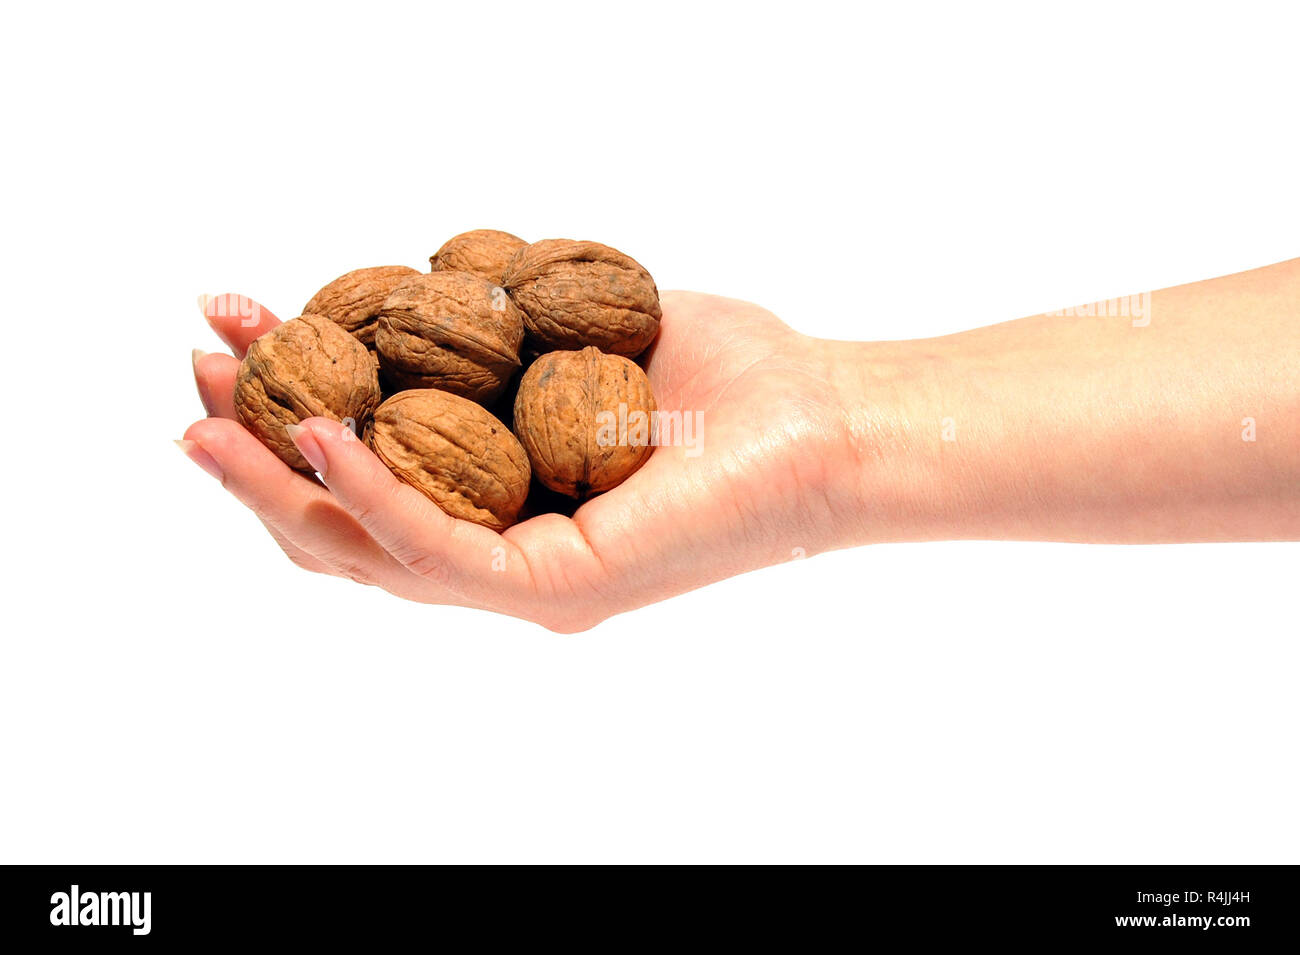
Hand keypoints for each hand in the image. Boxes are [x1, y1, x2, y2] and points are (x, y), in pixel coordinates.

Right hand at [182, 291, 861, 630]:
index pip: (370, 471)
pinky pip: (437, 551)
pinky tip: (317, 436)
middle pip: (345, 524)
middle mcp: (503, 550)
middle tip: (193, 383)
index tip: (237, 331)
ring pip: (368, 554)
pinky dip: (368, 493)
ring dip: (278, 486)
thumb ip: (499, 324)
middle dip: (256, 454)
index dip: (288, 409)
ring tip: (210, 420)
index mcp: (503, 500)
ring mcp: (527, 581)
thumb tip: (420, 273)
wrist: (830, 417)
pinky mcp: (560, 590)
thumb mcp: (581, 325)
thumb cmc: (728, 372)